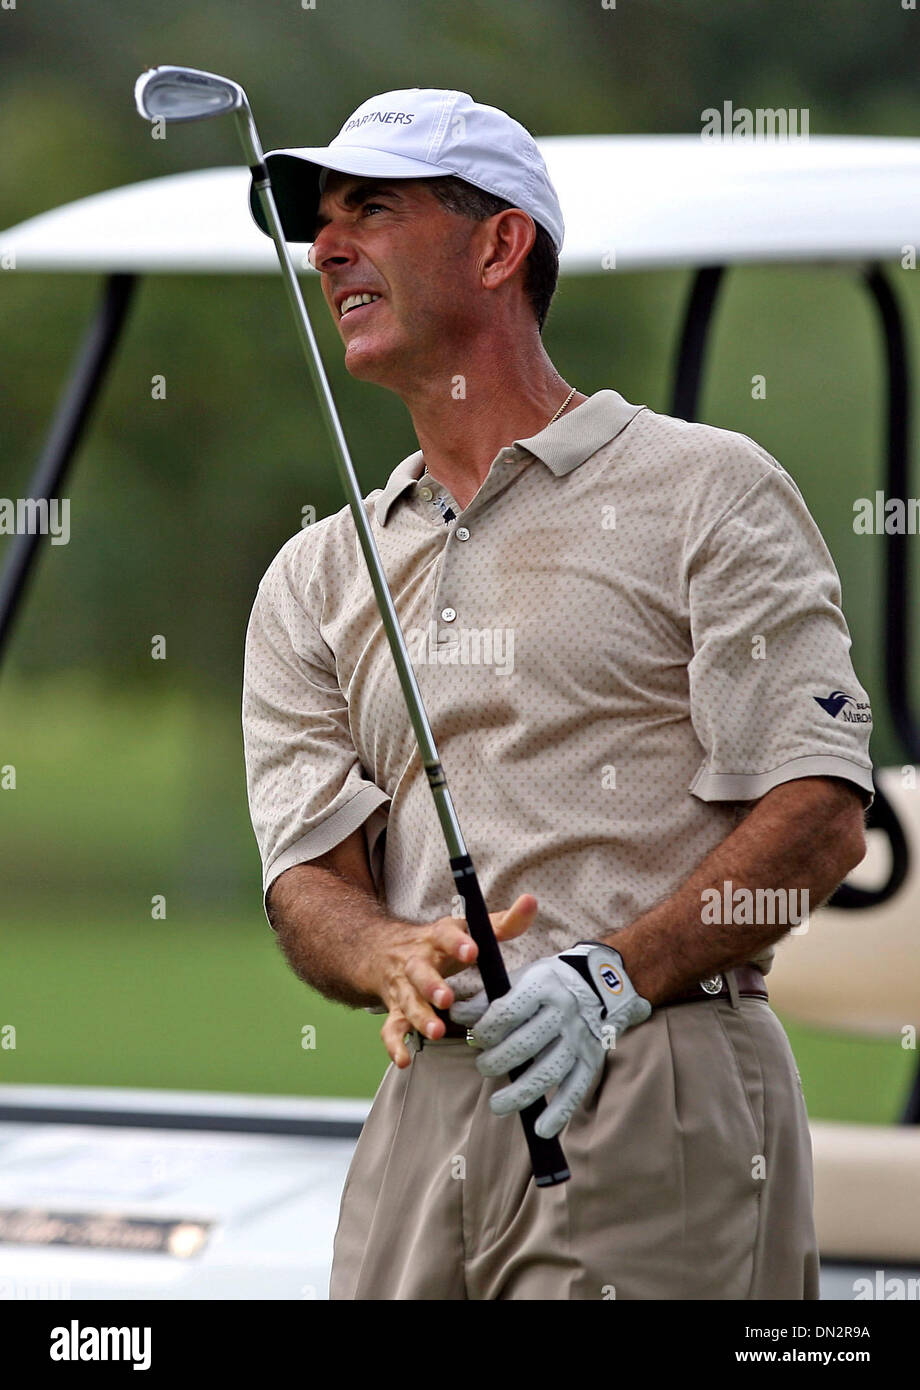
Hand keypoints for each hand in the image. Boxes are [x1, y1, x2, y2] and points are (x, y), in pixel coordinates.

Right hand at [373, 895, 538, 1068]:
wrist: (381, 949)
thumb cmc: (438, 942)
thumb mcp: (465, 928)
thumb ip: (501, 922)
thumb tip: (531, 902)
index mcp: (436, 938)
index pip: (445, 935)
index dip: (457, 943)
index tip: (472, 951)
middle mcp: (416, 961)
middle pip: (420, 971)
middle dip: (432, 985)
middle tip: (447, 999)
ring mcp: (403, 986)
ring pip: (407, 1001)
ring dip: (421, 1017)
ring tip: (437, 1032)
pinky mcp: (395, 1009)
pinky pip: (391, 1027)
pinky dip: (395, 1044)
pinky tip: (404, 1060)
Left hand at [450, 944, 651, 1137]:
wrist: (603, 982)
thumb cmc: (550, 983)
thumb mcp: (521, 978)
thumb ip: (488, 999)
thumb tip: (457, 1015)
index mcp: (542, 985)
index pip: (508, 1012)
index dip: (486, 1030)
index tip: (477, 1038)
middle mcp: (563, 1011)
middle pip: (526, 1045)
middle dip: (497, 1061)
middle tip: (483, 1067)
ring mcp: (580, 1038)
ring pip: (549, 1072)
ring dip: (520, 1094)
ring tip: (496, 1106)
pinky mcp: (592, 1059)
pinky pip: (576, 1090)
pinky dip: (559, 1112)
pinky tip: (541, 1129)